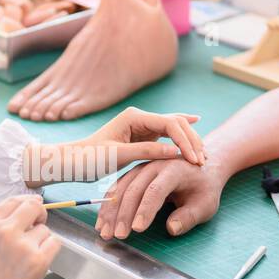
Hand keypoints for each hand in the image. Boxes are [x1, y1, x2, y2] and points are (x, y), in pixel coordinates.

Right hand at [0, 195, 58, 278]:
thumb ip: (1, 227)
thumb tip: (29, 209)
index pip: (13, 201)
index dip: (27, 203)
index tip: (33, 207)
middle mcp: (4, 231)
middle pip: (33, 207)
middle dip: (40, 215)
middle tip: (39, 226)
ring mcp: (21, 245)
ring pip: (45, 229)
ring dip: (42, 242)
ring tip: (27, 261)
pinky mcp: (38, 260)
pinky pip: (55, 243)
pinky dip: (51, 252)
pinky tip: (39, 265)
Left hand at [24, 106, 205, 185]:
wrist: (73, 161)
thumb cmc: (90, 159)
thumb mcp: (118, 157)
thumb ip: (146, 152)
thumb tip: (175, 153)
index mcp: (134, 117)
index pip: (170, 124)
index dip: (186, 142)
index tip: (195, 160)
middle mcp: (139, 117)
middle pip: (175, 123)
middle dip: (192, 140)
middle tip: (205, 159)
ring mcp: (141, 125)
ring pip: (173, 128)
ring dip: (189, 141)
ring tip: (204, 155)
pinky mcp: (141, 135)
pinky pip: (167, 134)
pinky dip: (181, 139)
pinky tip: (196, 129)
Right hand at [95, 154, 229, 239]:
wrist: (202, 170)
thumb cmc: (204, 189)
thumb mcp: (206, 204)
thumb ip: (190, 217)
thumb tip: (171, 229)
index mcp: (174, 169)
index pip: (156, 190)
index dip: (145, 210)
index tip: (137, 229)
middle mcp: (154, 165)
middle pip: (134, 189)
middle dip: (124, 214)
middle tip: (119, 235)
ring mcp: (142, 168)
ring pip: (122, 188)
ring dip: (111, 211)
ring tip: (105, 232)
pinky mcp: (134, 174)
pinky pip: (118, 189)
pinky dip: (108, 206)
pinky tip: (103, 222)